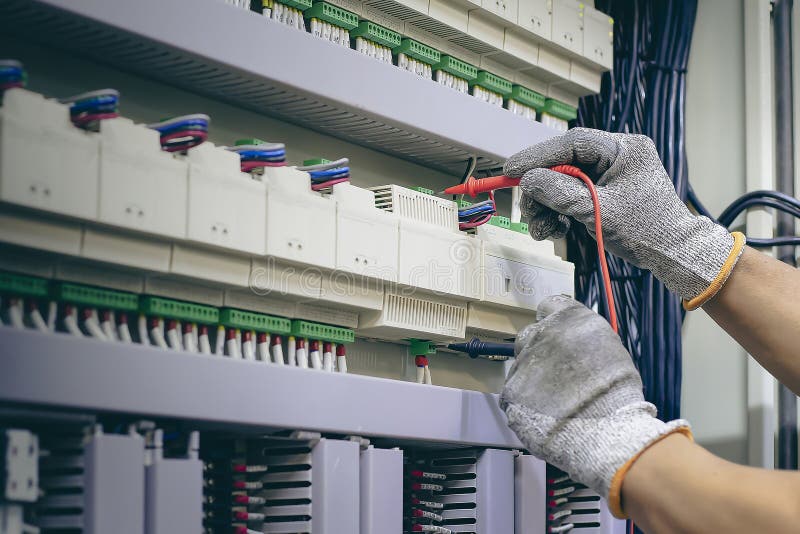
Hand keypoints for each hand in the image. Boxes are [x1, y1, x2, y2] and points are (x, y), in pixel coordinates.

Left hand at [500, 295, 690, 517]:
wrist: (605, 430)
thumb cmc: (617, 393)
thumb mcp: (609, 348)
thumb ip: (584, 338)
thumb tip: (575, 342)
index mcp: (567, 319)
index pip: (549, 306)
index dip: (553, 322)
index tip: (558, 337)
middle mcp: (541, 334)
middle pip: (529, 336)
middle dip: (539, 351)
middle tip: (556, 373)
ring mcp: (523, 362)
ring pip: (520, 366)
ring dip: (532, 378)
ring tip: (553, 401)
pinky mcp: (511, 391)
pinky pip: (514, 394)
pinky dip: (525, 403)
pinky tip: (545, 414)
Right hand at [504, 128, 744, 305]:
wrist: (672, 253)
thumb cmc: (647, 231)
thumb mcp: (599, 211)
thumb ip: (561, 193)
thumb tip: (528, 180)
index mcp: (624, 149)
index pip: (573, 143)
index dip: (538, 155)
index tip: (512, 169)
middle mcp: (616, 154)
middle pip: (564, 163)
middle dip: (542, 189)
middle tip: (528, 212)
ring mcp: (609, 173)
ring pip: (563, 181)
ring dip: (546, 205)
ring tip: (543, 230)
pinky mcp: (602, 190)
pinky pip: (571, 194)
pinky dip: (557, 211)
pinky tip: (554, 229)